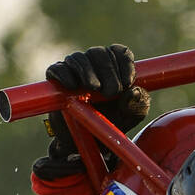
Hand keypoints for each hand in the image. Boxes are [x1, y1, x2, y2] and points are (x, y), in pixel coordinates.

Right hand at [44, 44, 149, 161]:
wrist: (89, 141)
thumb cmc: (112, 123)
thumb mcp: (131, 116)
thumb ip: (138, 104)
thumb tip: (133, 91)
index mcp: (115, 67)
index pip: (119, 52)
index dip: (125, 63)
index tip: (127, 83)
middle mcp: (94, 64)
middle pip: (100, 53)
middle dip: (108, 70)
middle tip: (111, 92)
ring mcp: (74, 71)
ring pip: (79, 58)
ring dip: (87, 71)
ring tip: (93, 88)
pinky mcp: (56, 81)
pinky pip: (58, 69)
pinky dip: (65, 74)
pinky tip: (72, 86)